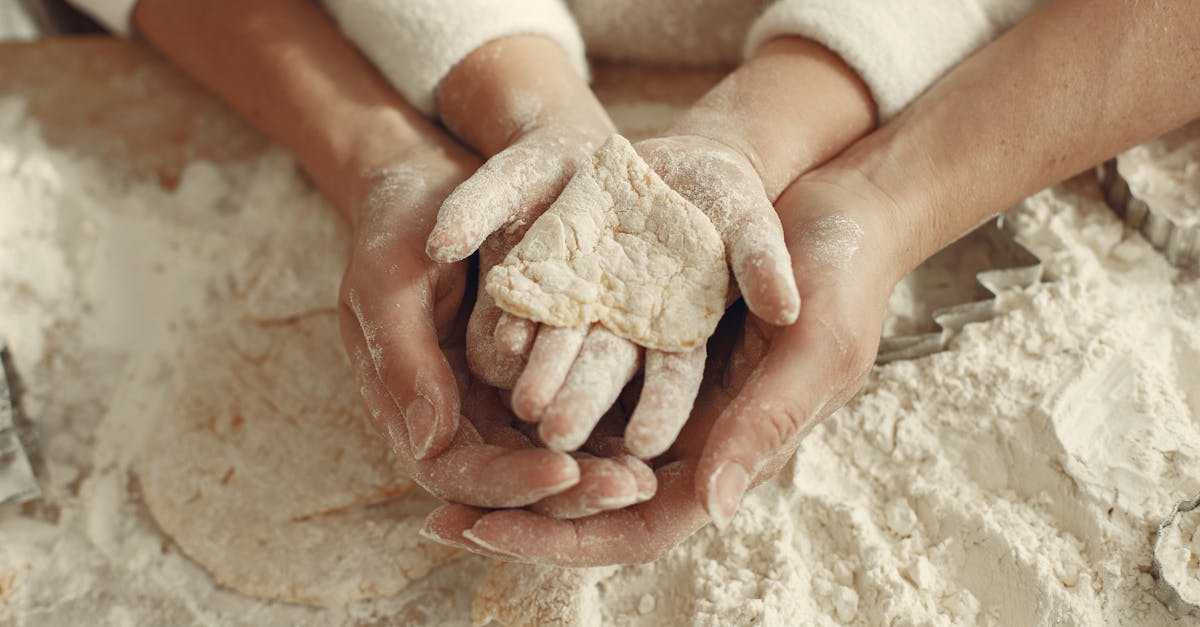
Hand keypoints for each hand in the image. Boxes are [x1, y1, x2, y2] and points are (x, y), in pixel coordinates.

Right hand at [338, 142, 653, 517]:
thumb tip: (430, 443)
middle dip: (569, 493)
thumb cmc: (402, 225)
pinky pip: (575, 415)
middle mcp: (459, 417)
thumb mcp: (388, 280)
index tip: (563, 472)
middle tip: (628, 489)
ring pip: (550, 460)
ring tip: (647, 480)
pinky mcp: (544, 373)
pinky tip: (654, 439)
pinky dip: (610, 434)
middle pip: (512, 482)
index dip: (508, 481)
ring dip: (598, 476)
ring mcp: (502, 400)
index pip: (455, 471)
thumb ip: (403, 359)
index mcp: (410, 407)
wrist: (439, 183)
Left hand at [419, 166, 902, 564]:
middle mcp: (683, 430)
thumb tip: (709, 504)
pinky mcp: (633, 332)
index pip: (639, 526)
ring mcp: (653, 383)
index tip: (491, 533)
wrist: (828, 202)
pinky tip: (467, 372)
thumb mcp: (814, 350)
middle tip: (435, 516)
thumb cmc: (842, 279)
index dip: (565, 541)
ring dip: (505, 447)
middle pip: (589, 496)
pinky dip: (522, 373)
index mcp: (727, 454)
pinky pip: (570, 364)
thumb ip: (766, 423)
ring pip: (570, 433)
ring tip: (431, 452)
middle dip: (515, 510)